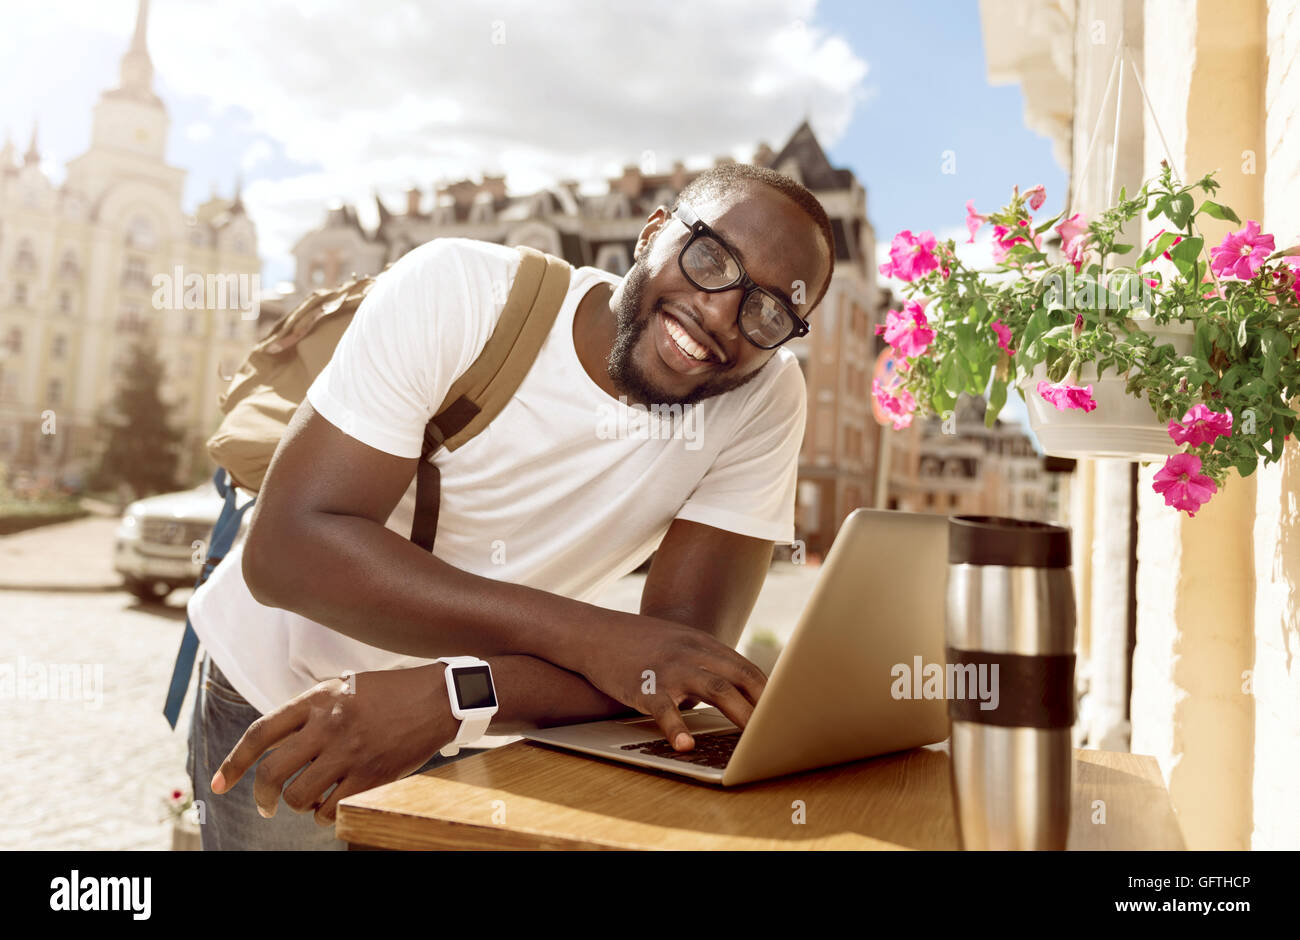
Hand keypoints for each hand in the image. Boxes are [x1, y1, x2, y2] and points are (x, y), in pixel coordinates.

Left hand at [209, 664, 455, 824]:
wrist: (439, 698)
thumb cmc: (390, 693)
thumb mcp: (345, 688)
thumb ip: (310, 712)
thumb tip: (273, 745)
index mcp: (318, 699)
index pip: (260, 733)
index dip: (233, 763)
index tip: (219, 784)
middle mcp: (329, 725)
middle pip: (273, 773)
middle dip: (262, 797)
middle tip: (267, 806)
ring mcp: (350, 752)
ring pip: (300, 796)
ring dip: (299, 806)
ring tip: (310, 800)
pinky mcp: (371, 774)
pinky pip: (331, 809)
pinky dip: (325, 814)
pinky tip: (334, 803)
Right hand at [578, 619, 766, 752]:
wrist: (593, 633)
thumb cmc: (637, 644)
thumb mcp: (677, 643)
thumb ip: (703, 662)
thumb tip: (730, 694)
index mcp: (703, 643)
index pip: (746, 669)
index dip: (769, 694)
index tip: (785, 715)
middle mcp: (692, 652)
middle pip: (738, 678)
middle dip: (763, 706)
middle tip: (780, 732)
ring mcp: (669, 667)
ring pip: (714, 688)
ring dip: (738, 714)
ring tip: (753, 741)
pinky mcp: (643, 684)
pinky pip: (664, 708)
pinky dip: (676, 727)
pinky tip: (685, 745)